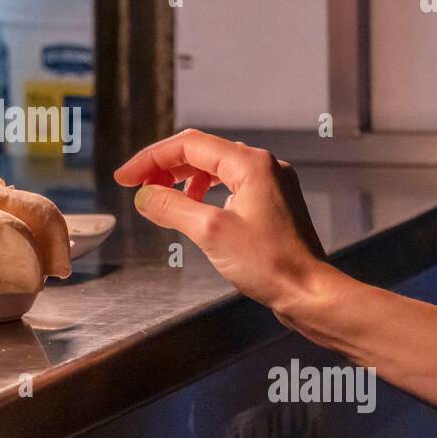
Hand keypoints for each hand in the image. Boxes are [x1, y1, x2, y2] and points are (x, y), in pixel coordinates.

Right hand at [114, 129, 326, 312]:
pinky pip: (229, 186)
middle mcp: (263, 167)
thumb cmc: (271, 264)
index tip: (126, 177)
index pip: (188, 145)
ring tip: (160, 198)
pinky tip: (193, 210)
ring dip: (183, 180)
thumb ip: (172, 208)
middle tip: (137, 186)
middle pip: (201, 153)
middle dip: (164, 167)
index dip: (151, 159)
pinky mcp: (271, 205)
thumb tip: (144, 197)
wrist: (309, 292)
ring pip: (215, 169)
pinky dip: (203, 193)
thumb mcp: (210, 232)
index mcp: (250, 164)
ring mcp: (270, 185)